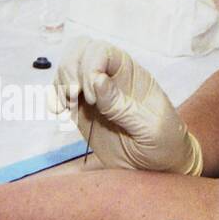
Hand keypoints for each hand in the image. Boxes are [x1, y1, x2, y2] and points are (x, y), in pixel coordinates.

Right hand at [51, 37, 202, 174]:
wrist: (158, 169)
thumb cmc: (165, 144)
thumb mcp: (151, 127)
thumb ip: (123, 105)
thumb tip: (97, 80)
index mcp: (131, 74)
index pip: (102, 51)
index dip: (90, 66)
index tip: (92, 98)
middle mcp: (110, 77)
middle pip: (80, 51)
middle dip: (69, 71)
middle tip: (73, 98)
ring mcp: (94, 93)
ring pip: (67, 69)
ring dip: (60, 85)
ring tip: (67, 109)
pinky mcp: (82, 111)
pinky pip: (60, 94)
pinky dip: (53, 99)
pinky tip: (59, 112)